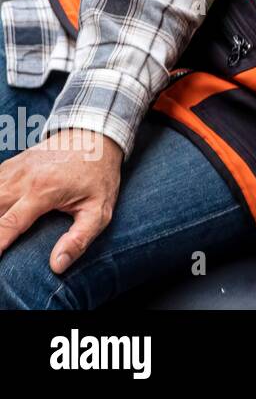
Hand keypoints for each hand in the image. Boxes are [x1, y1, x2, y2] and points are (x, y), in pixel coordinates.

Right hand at [0, 128, 122, 272]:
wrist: (95, 136)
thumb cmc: (98, 175)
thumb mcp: (99, 209)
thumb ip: (79, 238)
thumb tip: (57, 265)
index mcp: (43, 191)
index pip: (9, 224)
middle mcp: (22, 179)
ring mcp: (14, 169)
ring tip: (0, 231)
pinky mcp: (11, 165)